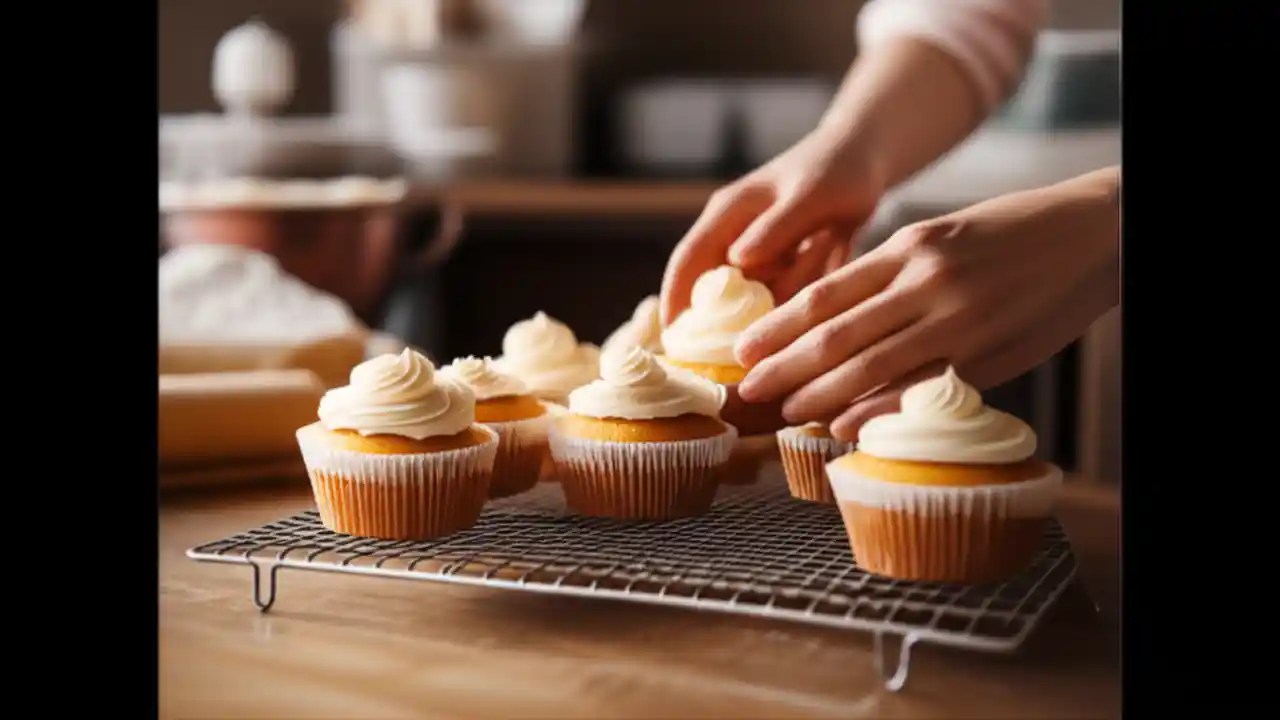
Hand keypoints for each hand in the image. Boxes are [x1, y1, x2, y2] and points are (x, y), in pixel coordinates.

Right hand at [659, 129, 885, 324]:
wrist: (866, 157)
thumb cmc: (836, 168)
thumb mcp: (809, 196)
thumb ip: (775, 228)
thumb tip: (737, 262)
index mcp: (727, 213)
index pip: (687, 262)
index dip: (675, 302)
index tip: (672, 343)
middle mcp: (735, 235)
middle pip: (715, 289)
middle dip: (727, 317)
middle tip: (751, 339)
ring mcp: (758, 252)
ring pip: (754, 295)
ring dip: (782, 295)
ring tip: (818, 254)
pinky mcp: (783, 264)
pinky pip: (782, 293)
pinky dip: (799, 291)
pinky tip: (826, 257)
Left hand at [735, 167, 1120, 441]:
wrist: (1095, 234)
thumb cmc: (1013, 234)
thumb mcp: (943, 235)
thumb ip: (892, 274)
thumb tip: (837, 315)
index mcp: (908, 248)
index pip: (824, 293)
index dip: (778, 327)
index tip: (744, 348)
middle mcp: (925, 282)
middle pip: (836, 335)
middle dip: (784, 367)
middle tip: (748, 390)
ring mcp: (956, 320)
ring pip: (870, 367)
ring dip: (821, 396)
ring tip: (788, 414)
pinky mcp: (987, 354)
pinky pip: (919, 389)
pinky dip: (877, 411)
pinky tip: (847, 427)